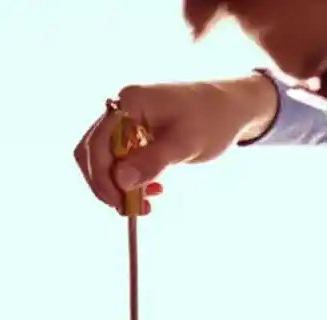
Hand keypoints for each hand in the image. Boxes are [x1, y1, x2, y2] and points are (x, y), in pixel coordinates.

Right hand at [74, 73, 277, 212]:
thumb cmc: (213, 119)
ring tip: (146, 204)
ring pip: (106, 159)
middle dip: (107, 184)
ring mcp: (128, 121)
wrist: (233, 107)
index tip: (119, 203)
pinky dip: (132, 179)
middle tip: (128, 209)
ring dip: (119, 185)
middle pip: (94, 152)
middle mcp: (123, 109)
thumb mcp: (185, 143)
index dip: (101, 177)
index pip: (97, 144)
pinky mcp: (137, 134)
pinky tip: (154, 190)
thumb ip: (152, 161)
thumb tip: (121, 181)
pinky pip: (122, 160)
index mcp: (130, 103)